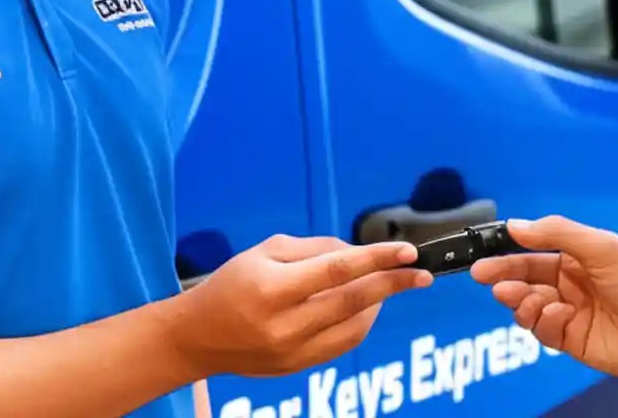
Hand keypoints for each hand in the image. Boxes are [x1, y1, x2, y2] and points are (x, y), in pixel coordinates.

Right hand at [179, 235, 432, 377]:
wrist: (197, 337)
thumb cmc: (233, 284)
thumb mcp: (265, 251)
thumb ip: (315, 248)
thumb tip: (358, 252)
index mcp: (272, 288)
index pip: (337, 270)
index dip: (377, 259)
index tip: (408, 252)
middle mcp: (283, 324)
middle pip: (353, 301)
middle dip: (393, 284)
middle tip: (421, 272)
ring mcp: (291, 351)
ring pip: (354, 327)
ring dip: (379, 303)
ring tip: (389, 284)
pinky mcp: (297, 368)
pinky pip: (342, 344)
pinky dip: (361, 322)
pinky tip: (368, 306)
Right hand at [470, 216, 617, 380]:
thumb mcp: (601, 247)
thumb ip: (557, 233)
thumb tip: (516, 225)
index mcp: (576, 259)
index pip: (531, 254)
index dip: (506, 254)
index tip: (483, 255)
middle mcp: (570, 286)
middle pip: (524, 281)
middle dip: (503, 278)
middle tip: (485, 278)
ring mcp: (570, 314)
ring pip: (529, 308)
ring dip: (521, 301)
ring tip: (525, 299)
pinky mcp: (573, 341)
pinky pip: (545, 332)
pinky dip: (546, 322)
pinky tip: (560, 314)